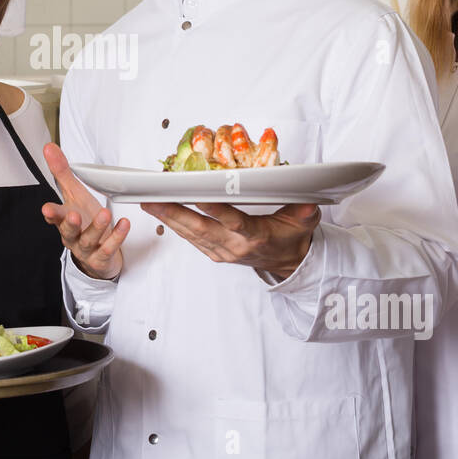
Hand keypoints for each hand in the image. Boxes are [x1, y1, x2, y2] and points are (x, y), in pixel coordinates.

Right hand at [40, 143, 127, 280]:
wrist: (96, 253)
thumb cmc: (84, 220)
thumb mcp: (74, 194)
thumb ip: (61, 172)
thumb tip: (49, 148)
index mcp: (64, 220)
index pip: (54, 216)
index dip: (51, 213)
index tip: (47, 208)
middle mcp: (73, 236)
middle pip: (68, 232)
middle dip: (70, 224)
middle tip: (73, 214)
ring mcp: (87, 249)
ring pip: (89, 240)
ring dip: (97, 227)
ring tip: (105, 214)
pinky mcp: (101, 258)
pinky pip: (109, 249)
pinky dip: (117, 237)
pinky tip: (124, 224)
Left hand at [140, 200, 320, 279]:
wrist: (287, 262)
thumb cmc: (292, 237)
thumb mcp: (305, 222)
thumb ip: (304, 212)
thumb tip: (308, 203)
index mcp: (256, 237)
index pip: (233, 222)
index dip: (216, 210)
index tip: (198, 196)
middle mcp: (235, 246)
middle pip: (201, 229)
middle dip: (175, 213)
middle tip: (154, 199)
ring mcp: (222, 252)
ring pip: (191, 234)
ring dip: (169, 218)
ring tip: (149, 202)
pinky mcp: (215, 253)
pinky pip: (191, 238)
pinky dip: (175, 225)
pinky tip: (161, 212)